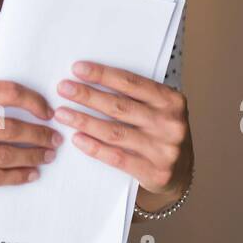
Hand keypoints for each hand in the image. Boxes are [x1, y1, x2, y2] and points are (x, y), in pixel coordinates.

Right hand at [0, 81, 61, 188]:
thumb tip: (16, 104)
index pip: (7, 93)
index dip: (33, 101)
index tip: (46, 109)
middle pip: (11, 128)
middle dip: (39, 134)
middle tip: (54, 136)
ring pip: (5, 155)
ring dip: (33, 155)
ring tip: (47, 154)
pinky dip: (15, 176)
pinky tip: (28, 173)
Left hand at [54, 61, 188, 194]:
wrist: (180, 172)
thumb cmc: (161, 132)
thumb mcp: (159, 109)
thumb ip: (137, 96)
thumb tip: (91, 80)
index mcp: (172, 100)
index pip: (131, 83)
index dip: (102, 75)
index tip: (78, 69)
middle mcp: (170, 124)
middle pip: (119, 106)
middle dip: (87, 96)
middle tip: (63, 88)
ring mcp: (164, 150)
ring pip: (114, 132)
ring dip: (84, 121)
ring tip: (62, 114)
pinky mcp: (154, 172)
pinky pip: (117, 157)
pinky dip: (94, 147)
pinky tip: (77, 138)